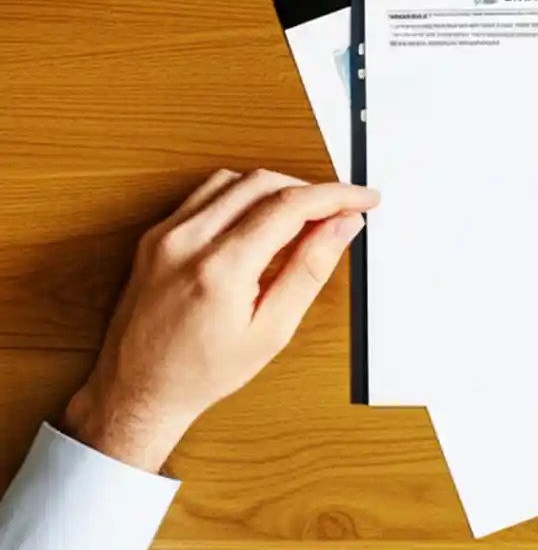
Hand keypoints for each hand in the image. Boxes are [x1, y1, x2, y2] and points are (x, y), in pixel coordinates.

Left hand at [62, 169, 379, 471]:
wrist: (138, 389)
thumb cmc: (202, 372)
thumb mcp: (272, 331)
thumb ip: (310, 270)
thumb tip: (342, 227)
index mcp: (221, 270)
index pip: (290, 206)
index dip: (336, 195)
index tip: (364, 198)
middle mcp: (188, 242)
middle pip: (264, 183)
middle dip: (310, 190)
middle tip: (339, 212)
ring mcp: (166, 235)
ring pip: (235, 181)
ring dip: (276, 189)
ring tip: (302, 219)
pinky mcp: (156, 235)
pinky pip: (207, 195)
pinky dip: (242, 197)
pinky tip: (259, 223)